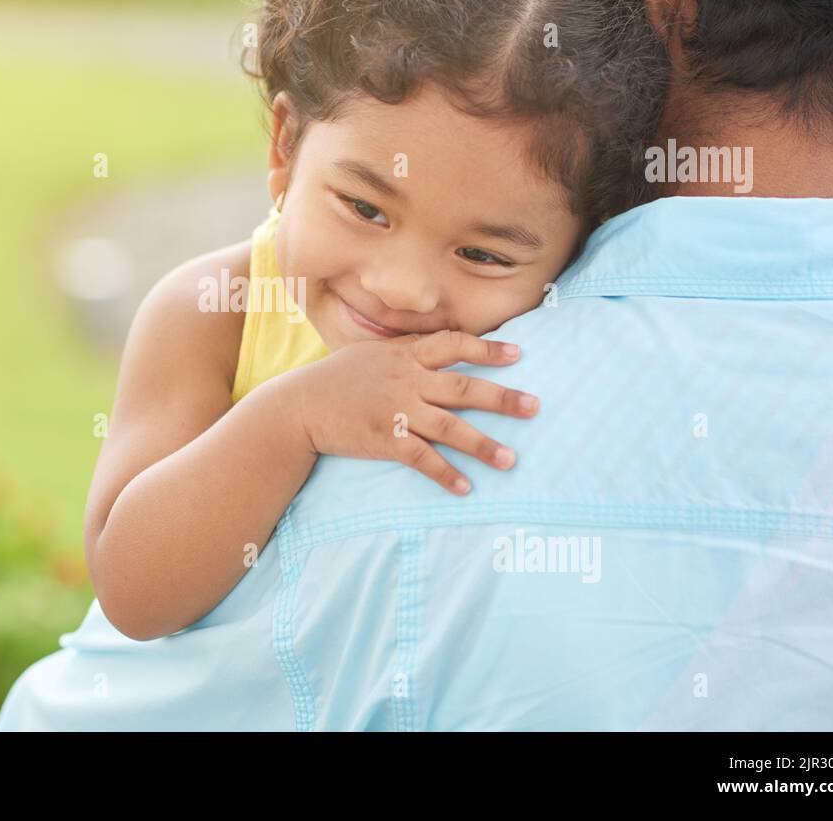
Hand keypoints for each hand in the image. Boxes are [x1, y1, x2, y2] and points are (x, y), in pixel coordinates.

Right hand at [276, 329, 538, 494]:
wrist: (297, 406)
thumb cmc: (334, 379)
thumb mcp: (370, 354)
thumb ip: (405, 351)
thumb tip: (436, 345)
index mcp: (404, 355)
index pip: (453, 345)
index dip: (487, 349)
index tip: (519, 354)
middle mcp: (406, 380)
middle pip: (463, 387)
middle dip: (502, 397)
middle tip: (536, 406)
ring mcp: (396, 410)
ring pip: (449, 427)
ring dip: (482, 444)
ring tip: (511, 460)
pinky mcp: (384, 440)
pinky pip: (421, 459)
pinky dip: (444, 474)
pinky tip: (465, 488)